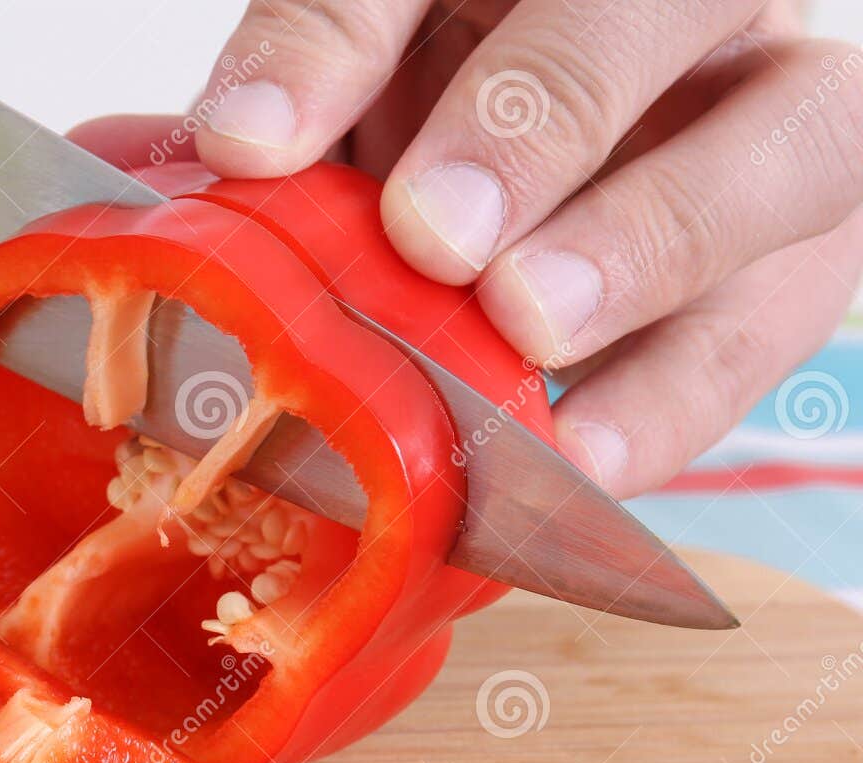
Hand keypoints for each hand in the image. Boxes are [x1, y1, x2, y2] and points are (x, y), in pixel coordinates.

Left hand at [71, 1, 862, 498]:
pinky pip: (765, 328)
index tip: (256, 142)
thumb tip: (230, 139)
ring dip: (650, 250)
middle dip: (550, 122)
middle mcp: (703, 16)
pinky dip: (671, 402)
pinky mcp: (796, 263)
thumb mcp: (384, 60)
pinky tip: (582, 455)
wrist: (562, 146)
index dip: (366, 50)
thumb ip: (321, 68)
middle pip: (671, 9)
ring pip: (794, 155)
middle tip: (439, 238)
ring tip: (530, 333)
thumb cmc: (454, 96)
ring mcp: (770, 126)